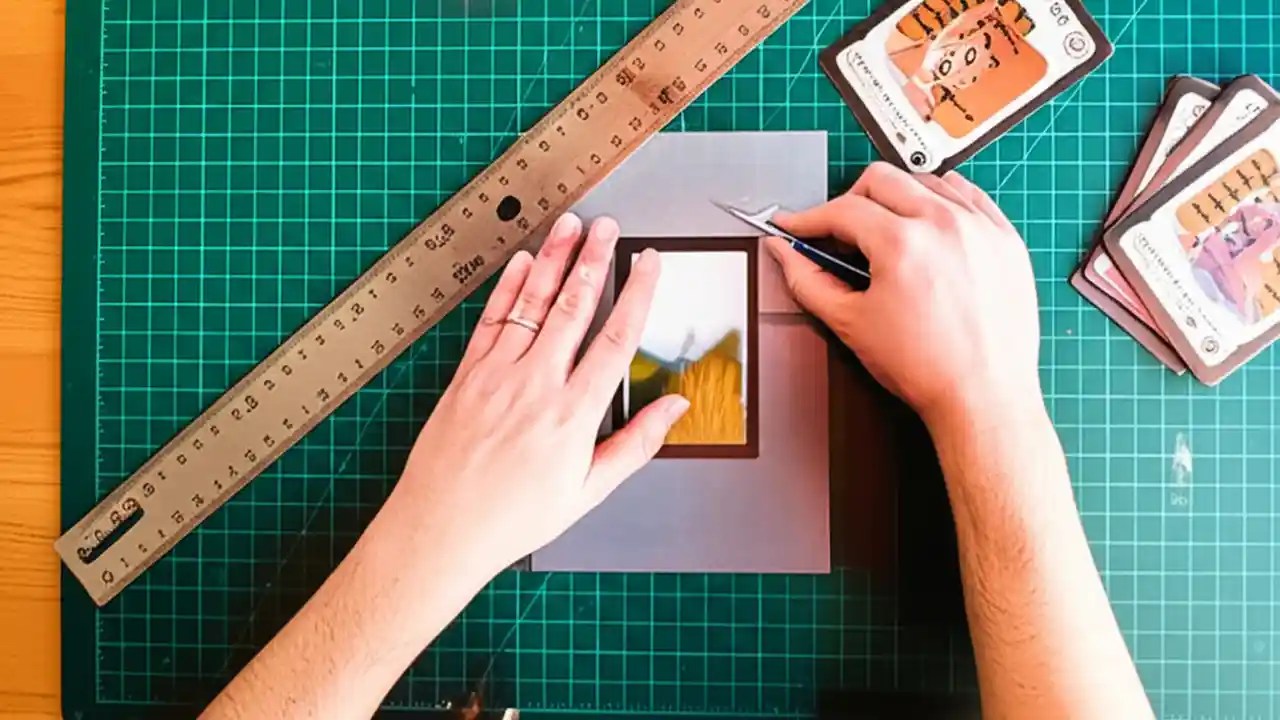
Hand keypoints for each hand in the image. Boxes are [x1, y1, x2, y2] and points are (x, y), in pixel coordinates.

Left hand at [391, 213, 687, 575]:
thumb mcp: (588, 492)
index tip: (649, 264)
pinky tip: (522, 264)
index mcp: (573, 415)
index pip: (616, 338)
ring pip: (532, 305)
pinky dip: (508, 288)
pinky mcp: (466, 376)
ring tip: (569, 226)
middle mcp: (535, 387)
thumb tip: (674, 409)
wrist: (441, 530)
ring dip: (553, 260)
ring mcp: (497, 376)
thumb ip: (636, 444)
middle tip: (608, 227)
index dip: (637, 293)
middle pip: (574, 308)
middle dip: (594, 260)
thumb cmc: (512, 518)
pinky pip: (491, 321)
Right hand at [767, 162, 1041, 425]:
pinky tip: (931, 228)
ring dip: (897, 197)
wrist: (983, 396)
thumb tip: (785, 254)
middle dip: (850, 201)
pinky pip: (970, 196)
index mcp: (903, 243)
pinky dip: (942, 203)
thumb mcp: (851, 324)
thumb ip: (808, 281)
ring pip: (926, 180)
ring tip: (888, 233)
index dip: (809, 219)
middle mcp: (945, 224)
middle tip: (841, 234)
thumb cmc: (926, 368)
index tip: (798, 227)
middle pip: (881, 179)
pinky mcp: (1006, 239)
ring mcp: (980, 228)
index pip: (842, 210)